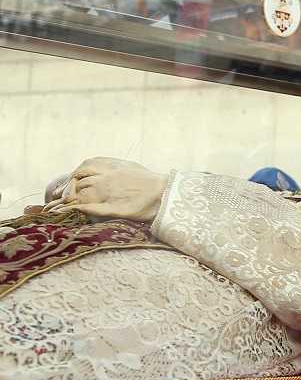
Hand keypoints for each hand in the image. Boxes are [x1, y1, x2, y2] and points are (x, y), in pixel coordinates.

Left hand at [44, 157, 167, 221]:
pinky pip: (86, 208)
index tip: (69, 188)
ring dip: (66, 203)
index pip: (81, 170)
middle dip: (67, 193)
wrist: (165, 194)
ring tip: (55, 211)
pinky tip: (69, 213)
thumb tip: (94, 168)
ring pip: (78, 196)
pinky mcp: (111, 208)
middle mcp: (104, 178)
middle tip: (60, 202)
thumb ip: (110, 166)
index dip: (73, 179)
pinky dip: (75, 210)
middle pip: (77, 184)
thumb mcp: (128, 166)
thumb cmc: (149, 181)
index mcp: (109, 166)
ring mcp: (106, 193)